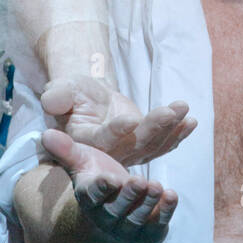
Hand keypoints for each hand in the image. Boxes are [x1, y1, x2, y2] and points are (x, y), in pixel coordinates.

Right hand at [40, 127, 176, 242]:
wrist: (113, 217)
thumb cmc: (98, 182)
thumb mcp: (83, 163)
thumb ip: (66, 150)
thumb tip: (44, 134)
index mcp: (89, 199)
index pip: (93, 196)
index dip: (101, 189)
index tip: (107, 180)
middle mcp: (107, 217)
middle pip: (117, 209)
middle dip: (128, 196)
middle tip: (140, 181)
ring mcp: (128, 229)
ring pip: (137, 217)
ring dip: (147, 203)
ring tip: (156, 186)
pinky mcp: (149, 233)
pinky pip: (157, 223)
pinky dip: (165, 211)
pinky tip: (172, 195)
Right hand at [41, 75, 196, 165]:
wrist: (88, 99)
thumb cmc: (73, 93)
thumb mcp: (62, 89)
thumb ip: (57, 95)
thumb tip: (50, 100)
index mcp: (86, 142)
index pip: (103, 139)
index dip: (117, 130)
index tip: (131, 119)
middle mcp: (109, 153)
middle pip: (134, 144)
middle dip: (154, 127)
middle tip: (170, 111)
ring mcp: (129, 152)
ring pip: (153, 144)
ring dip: (171, 128)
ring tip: (183, 107)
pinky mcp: (144, 147)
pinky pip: (164, 144)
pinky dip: (179, 134)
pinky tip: (191, 122)